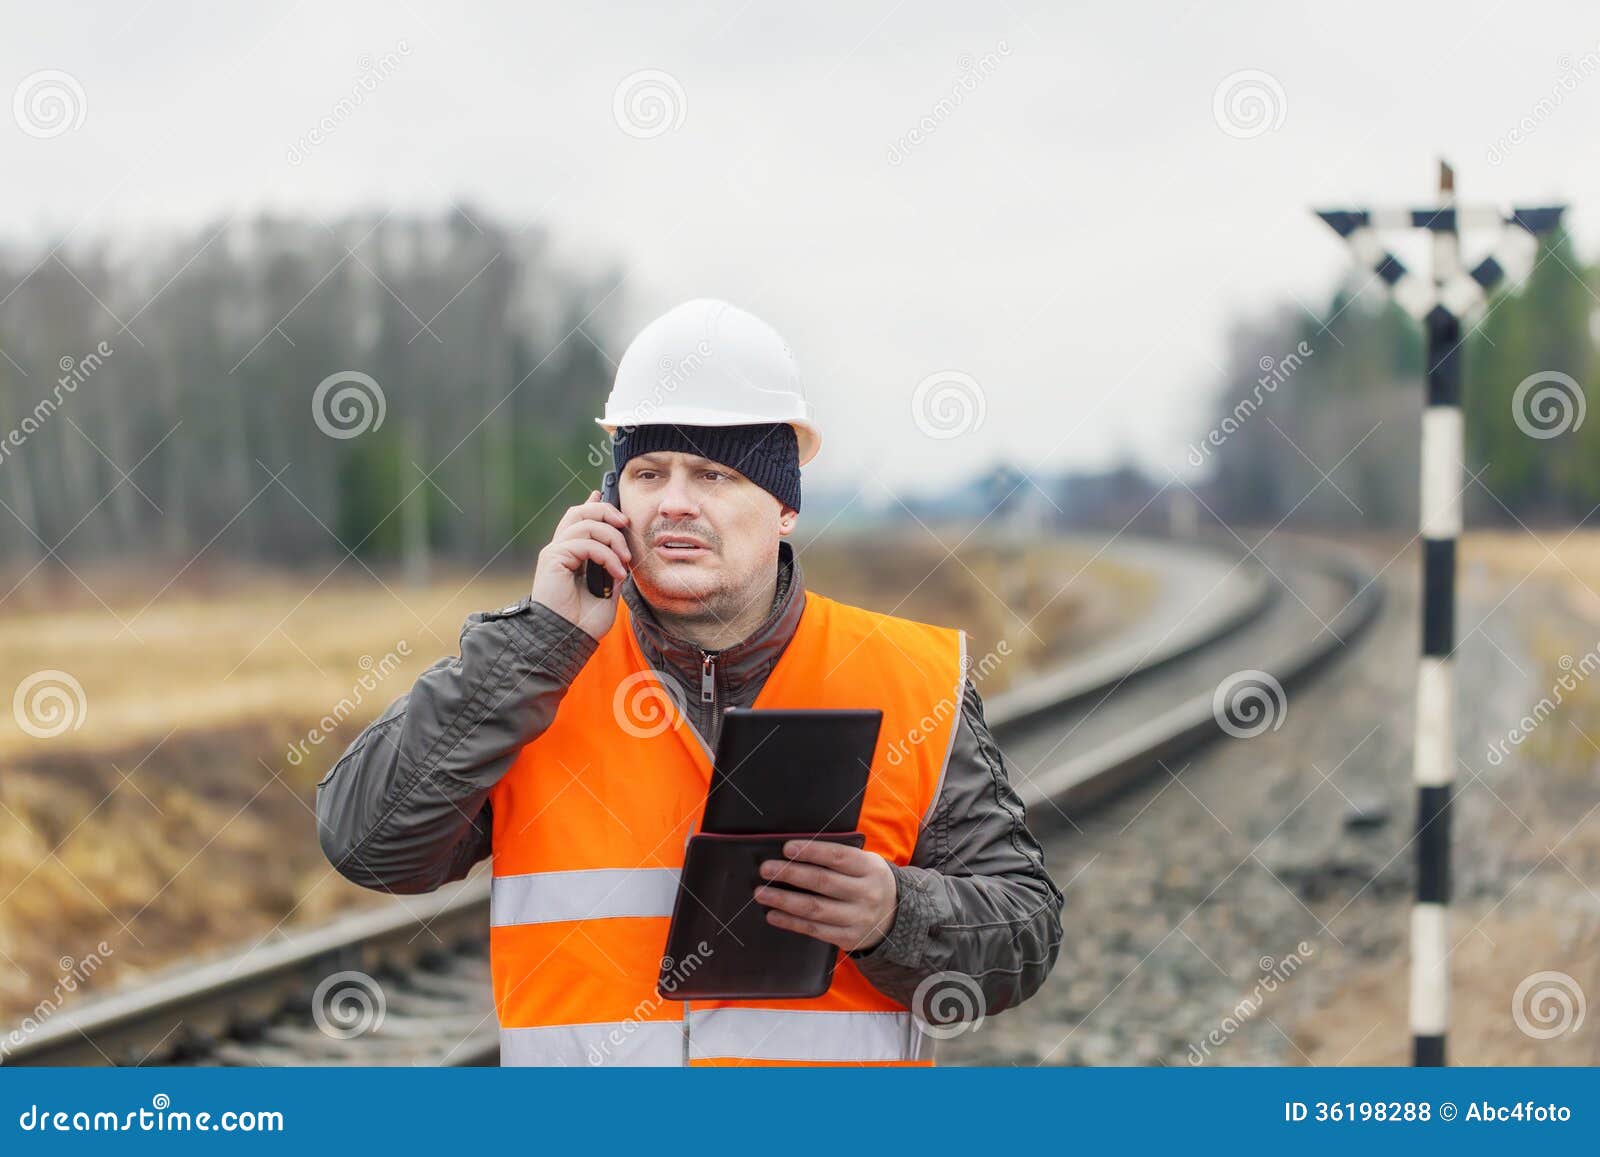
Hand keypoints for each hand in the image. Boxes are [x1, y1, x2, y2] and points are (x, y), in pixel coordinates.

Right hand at [529, 489, 633, 641]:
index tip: (605, 497)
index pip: (579, 519)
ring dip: (612, 538)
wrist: (567, 640)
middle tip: (625, 524)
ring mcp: (555, 553)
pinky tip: (616, 573)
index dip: (593, 504)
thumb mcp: (608, 591)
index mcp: (571, 555)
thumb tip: (622, 552)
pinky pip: (584, 543)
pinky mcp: (553, 559)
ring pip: (585, 523)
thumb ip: (612, 568)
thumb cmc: (583, 622)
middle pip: (580, 512)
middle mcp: (560, 550)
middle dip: (606, 511)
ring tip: (624, 561)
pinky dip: (606, 555)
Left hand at [754, 839, 897, 951]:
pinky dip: (791, 922)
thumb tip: (795, 852)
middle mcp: (866, 893)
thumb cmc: (867, 881)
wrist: (896, 917)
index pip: (838, 856)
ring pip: (815, 909)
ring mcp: (858, 918)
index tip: (786, 847)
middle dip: (790, 874)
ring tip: (762, 893)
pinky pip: (815, 930)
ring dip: (784, 900)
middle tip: (765, 869)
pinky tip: (773, 914)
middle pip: (822, 882)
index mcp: (869, 868)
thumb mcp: (864, 863)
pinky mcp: (849, 938)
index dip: (811, 851)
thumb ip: (838, 858)